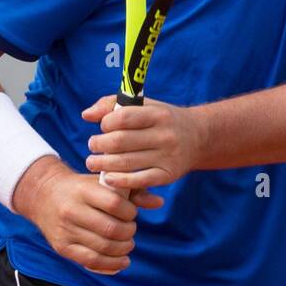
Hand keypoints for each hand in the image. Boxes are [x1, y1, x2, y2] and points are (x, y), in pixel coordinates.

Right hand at [11, 155, 163, 274]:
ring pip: (102, 248)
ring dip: (122, 249)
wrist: (43, 195)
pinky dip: (110, 265)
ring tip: (127, 244)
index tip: (132, 213)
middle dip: (128, 233)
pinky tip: (121, 261)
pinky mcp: (62, 247)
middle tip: (130, 230)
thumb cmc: (82, 187)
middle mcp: (72, 210)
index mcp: (83, 190)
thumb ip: (132, 190)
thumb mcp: (104, 181)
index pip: (114, 203)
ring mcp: (65, 231)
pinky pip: (90, 262)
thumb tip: (158, 202)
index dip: (130, 212)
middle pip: (110, 229)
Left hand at [81, 95, 206, 191]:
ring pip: (126, 163)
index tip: (103, 127)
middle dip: (99, 144)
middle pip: (121, 141)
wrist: (199, 137)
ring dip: (102, 164)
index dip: (106, 123)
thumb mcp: (145, 105)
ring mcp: (167, 156)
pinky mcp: (168, 175)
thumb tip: (86, 115)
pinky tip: (107, 178)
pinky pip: (139, 181)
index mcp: (158, 114)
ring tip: (92, 162)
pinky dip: (119, 181)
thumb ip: (112, 105)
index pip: (123, 117)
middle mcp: (164, 135)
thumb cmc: (162, 120)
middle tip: (92, 146)